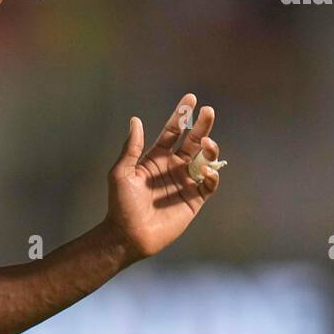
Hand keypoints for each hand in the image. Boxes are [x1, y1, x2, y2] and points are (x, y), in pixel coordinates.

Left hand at [104, 93, 223, 262]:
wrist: (128, 235)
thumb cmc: (121, 204)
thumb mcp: (121, 173)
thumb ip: (131, 148)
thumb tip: (135, 120)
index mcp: (156, 158)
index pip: (172, 131)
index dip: (181, 115)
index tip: (190, 98)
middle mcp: (173, 167)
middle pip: (192, 141)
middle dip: (202, 126)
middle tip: (209, 111)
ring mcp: (185, 182)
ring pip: (204, 160)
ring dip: (209, 149)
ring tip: (207, 143)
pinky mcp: (194, 200)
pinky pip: (209, 185)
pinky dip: (212, 176)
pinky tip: (208, 171)